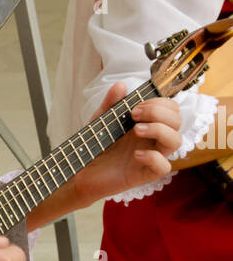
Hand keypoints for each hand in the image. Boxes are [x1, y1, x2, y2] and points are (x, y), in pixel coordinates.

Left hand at [69, 84, 181, 206]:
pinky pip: (164, 166)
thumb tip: (121, 86)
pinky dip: (153, 157)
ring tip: (136, 130)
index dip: (159, 103)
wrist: (82, 168)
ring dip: (160, 130)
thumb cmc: (96, 144)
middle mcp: (154, 138)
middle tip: (134, 115)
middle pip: (177, 121)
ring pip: (177, 141)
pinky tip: (135, 154)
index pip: (171, 108)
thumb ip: (111, 103)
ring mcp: (152, 156)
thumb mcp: (101, 119)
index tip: (135, 106)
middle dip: (159, 113)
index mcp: (148, 122)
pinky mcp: (145, 174)